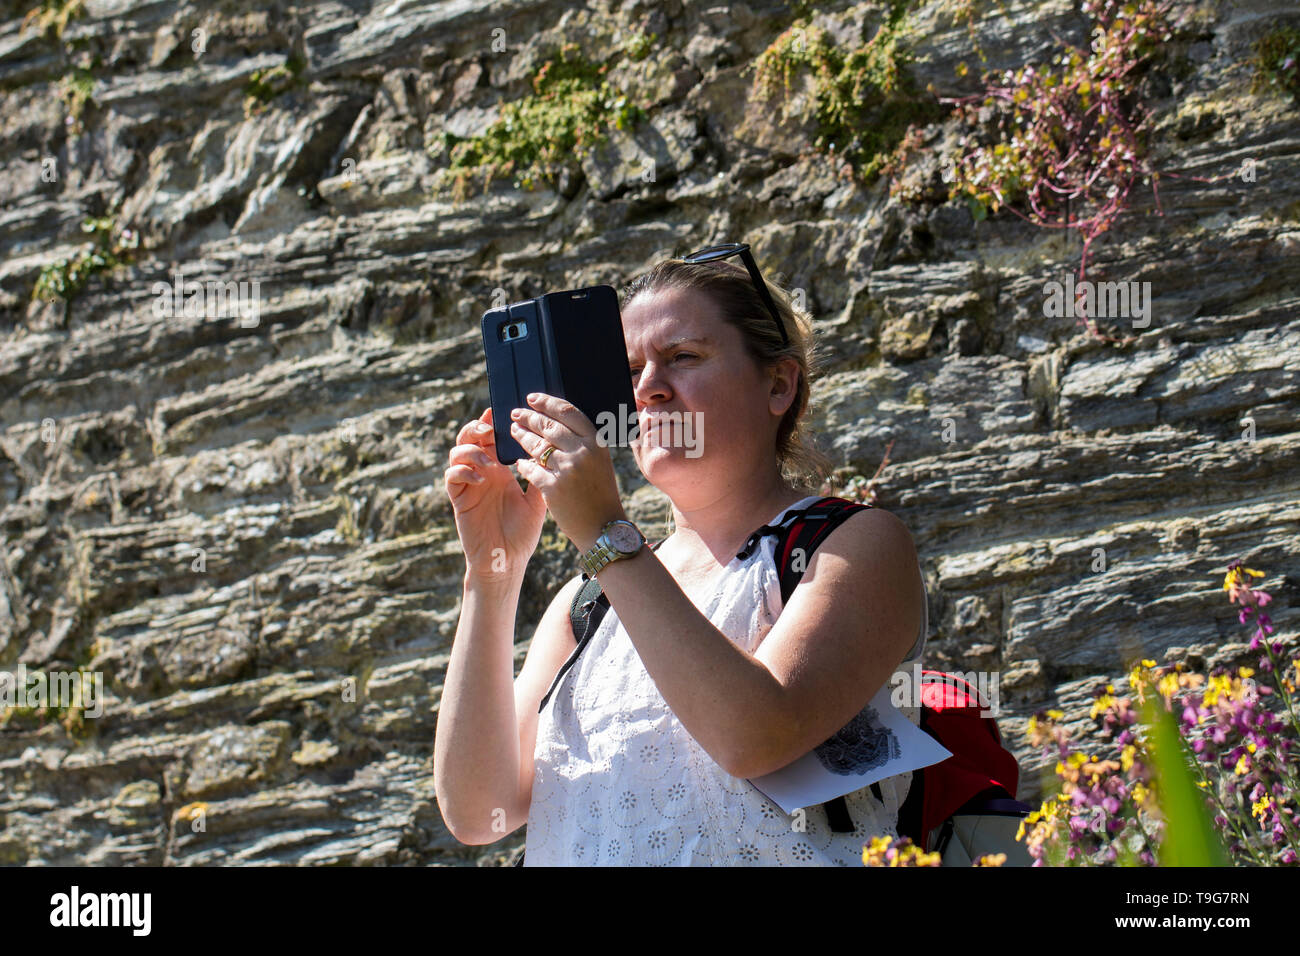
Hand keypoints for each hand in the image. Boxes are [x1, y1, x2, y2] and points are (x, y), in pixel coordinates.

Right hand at [444, 406, 546, 579]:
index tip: (502, 410)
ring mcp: (469, 484)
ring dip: (471, 449)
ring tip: (489, 458)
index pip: (493, 436)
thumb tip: (552, 450)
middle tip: (490, 427)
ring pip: (457, 452)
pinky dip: (463, 472)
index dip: (493, 421)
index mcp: (501, 468)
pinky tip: (481, 478)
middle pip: (470, 436)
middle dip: (478, 427)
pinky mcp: (459, 499)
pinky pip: (452, 477)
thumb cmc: (522, 532)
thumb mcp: (537, 499)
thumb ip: (540, 475)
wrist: (508, 561)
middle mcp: (482, 472)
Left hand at [509, 393, 624, 550]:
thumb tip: (555, 425)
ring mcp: (567, 470)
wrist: (603, 527)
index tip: (532, 398)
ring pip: (536, 446)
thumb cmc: (601, 494)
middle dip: (529, 417)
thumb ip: (583, 443)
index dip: (547, 402)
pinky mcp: (553, 488)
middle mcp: (582, 452)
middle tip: (516, 414)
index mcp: (596, 442)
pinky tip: (519, 463)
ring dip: (522, 436)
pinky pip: (531, 469)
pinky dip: (523, 465)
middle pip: (548, 426)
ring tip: (514, 431)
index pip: (568, 412)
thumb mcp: (600, 462)